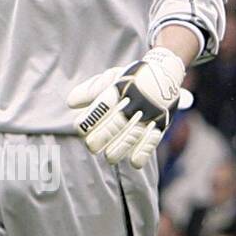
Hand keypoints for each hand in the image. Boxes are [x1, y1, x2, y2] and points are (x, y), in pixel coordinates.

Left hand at [68, 47, 192, 169]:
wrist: (165, 72)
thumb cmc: (129, 79)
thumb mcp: (111, 77)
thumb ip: (91, 90)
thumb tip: (70, 103)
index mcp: (121, 87)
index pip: (104, 104)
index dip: (91, 117)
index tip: (80, 128)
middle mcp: (136, 99)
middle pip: (118, 120)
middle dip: (103, 135)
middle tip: (91, 147)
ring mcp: (150, 112)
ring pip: (135, 132)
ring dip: (122, 147)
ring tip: (110, 158)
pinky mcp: (162, 122)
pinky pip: (154, 138)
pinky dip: (145, 151)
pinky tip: (135, 163)